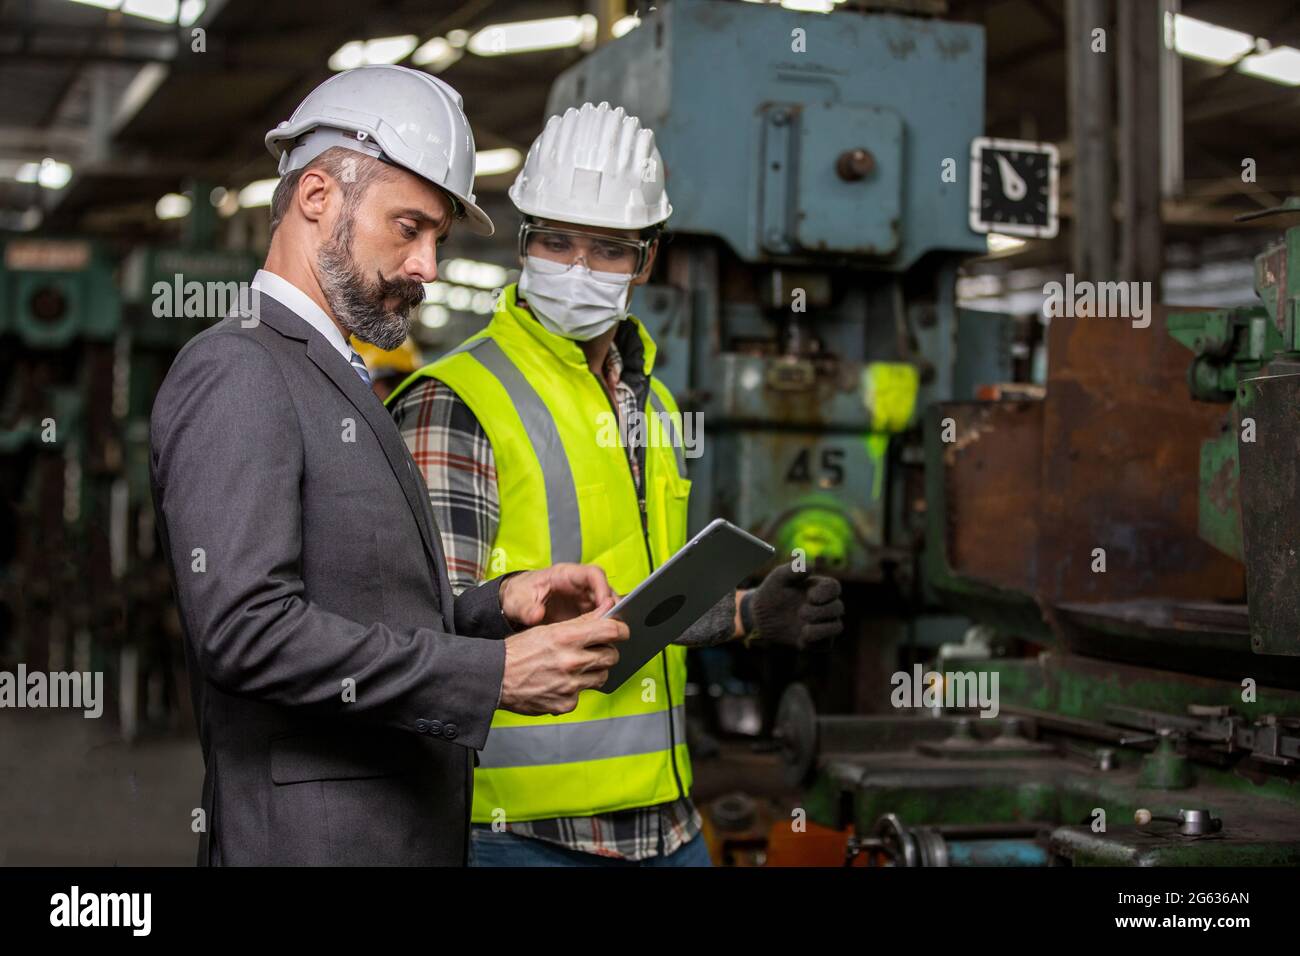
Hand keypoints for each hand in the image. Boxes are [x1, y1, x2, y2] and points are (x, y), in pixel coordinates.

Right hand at [497, 601, 629, 715]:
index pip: (611, 630)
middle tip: (594, 650)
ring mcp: (570, 685)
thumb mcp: (548, 629)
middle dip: (606, 652)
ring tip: (576, 667)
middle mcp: (571, 661)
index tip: (622, 630)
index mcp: (567, 637)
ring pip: (601, 676)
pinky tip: (560, 683)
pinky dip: (576, 689)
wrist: (495, 678)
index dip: (621, 629)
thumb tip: (606, 611)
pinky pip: (583, 694)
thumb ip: (581, 623)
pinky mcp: (566, 703)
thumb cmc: (518, 651)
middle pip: (611, 655)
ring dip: (594, 671)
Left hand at [499, 563, 616, 628]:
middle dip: (613, 606)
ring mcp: (583, 598)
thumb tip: (537, 615)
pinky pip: (599, 617)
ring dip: (610, 618)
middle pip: (606, 590)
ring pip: (607, 605)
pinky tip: (599, 640)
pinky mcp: (583, 612)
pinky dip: (602, 627)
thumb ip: (528, 608)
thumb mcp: (519, 601)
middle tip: (611, 625)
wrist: (516, 602)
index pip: (593, 574)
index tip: (606, 604)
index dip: (603, 588)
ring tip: (607, 635)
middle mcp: (579, 585)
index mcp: (565, 575)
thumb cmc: (520, 594)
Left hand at [745, 564, 843, 648]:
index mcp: (819, 587)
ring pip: (837, 627)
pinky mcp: (817, 641)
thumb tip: (812, 565)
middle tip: (800, 612)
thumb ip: (793, 569)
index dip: (826, 593)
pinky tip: (801, 638)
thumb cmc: (772, 592)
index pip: (835, 587)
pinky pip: (826, 645)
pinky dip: (816, 642)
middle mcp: (825, 605)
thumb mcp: (778, 577)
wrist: (759, 616)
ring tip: (803, 628)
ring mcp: (822, 624)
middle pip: (838, 608)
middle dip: (821, 611)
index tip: (810, 596)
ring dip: (822, 628)